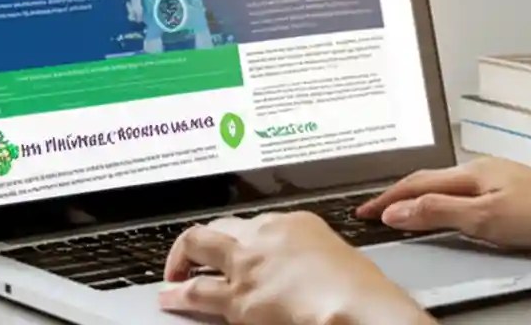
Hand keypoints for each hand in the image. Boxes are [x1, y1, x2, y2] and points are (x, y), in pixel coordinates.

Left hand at [160, 211, 434, 324]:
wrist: (355, 307)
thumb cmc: (359, 289)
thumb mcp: (340, 259)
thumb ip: (313, 259)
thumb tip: (306, 273)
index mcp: (297, 223)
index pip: (258, 223)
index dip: (244, 237)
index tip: (240, 245)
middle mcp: (267, 235)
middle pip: (222, 226)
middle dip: (205, 239)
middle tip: (195, 252)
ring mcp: (248, 263)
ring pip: (200, 246)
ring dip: (182, 259)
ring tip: (173, 272)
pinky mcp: (237, 296)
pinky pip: (196, 292)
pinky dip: (178, 295)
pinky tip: (170, 299)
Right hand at [356, 157, 530, 251]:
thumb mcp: (483, 218)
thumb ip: (438, 212)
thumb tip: (397, 210)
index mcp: (471, 171)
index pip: (417, 183)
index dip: (387, 199)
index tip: (362, 212)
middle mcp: (481, 169)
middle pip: (429, 180)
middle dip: (398, 195)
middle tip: (373, 211)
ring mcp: (497, 179)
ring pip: (446, 187)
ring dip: (420, 197)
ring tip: (400, 211)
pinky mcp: (511, 193)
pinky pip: (463, 195)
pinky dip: (442, 204)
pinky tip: (446, 213)